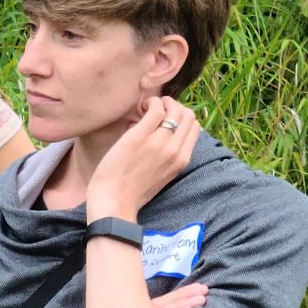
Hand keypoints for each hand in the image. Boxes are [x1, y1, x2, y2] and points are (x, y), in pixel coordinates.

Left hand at [85, 95, 197, 224]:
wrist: (114, 204)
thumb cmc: (130, 194)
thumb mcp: (161, 178)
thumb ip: (168, 160)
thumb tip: (166, 138)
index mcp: (182, 161)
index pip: (194, 128)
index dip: (181, 119)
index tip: (165, 121)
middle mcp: (175, 150)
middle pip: (188, 115)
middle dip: (174, 107)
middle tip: (156, 111)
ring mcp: (159, 142)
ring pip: (175, 109)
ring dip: (163, 102)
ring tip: (147, 109)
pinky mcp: (140, 137)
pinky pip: (156, 108)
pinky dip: (150, 102)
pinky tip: (140, 108)